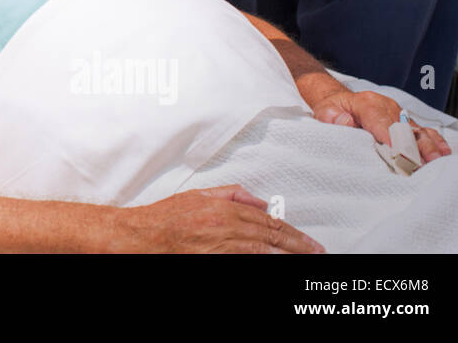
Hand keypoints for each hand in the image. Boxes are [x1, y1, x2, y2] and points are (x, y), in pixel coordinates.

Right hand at [115, 184, 323, 252]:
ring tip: (304, 259)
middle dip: (297, 246)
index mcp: (223, 209)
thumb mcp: (198, 195)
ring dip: (286, 256)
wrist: (141, 235)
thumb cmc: (165, 216)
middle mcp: (225, 227)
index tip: (309, 241)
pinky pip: (244, 262)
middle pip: (270, 237)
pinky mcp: (213, 260)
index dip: (293, 232)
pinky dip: (262, 262)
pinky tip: (275, 263)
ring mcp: (220, 247)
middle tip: (316, 252)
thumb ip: (231, 194)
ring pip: (262, 252)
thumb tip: (260, 200)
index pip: (268, 220)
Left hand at [309, 88, 450, 162]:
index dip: (390, 138)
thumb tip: (347, 123)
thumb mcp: (324, 111)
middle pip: (403, 127)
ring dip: (427, 144)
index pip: (381, 122)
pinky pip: (421, 129)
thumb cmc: (333, 109)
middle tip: (423, 162)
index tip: (399, 154)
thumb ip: (332, 117)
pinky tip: (443, 150)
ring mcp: (398, 112)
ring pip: (416, 128)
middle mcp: (386, 106)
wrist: (340, 100)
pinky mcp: (404, 119)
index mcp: (367, 104)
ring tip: (437, 159)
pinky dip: (433, 140)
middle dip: (413, 145)